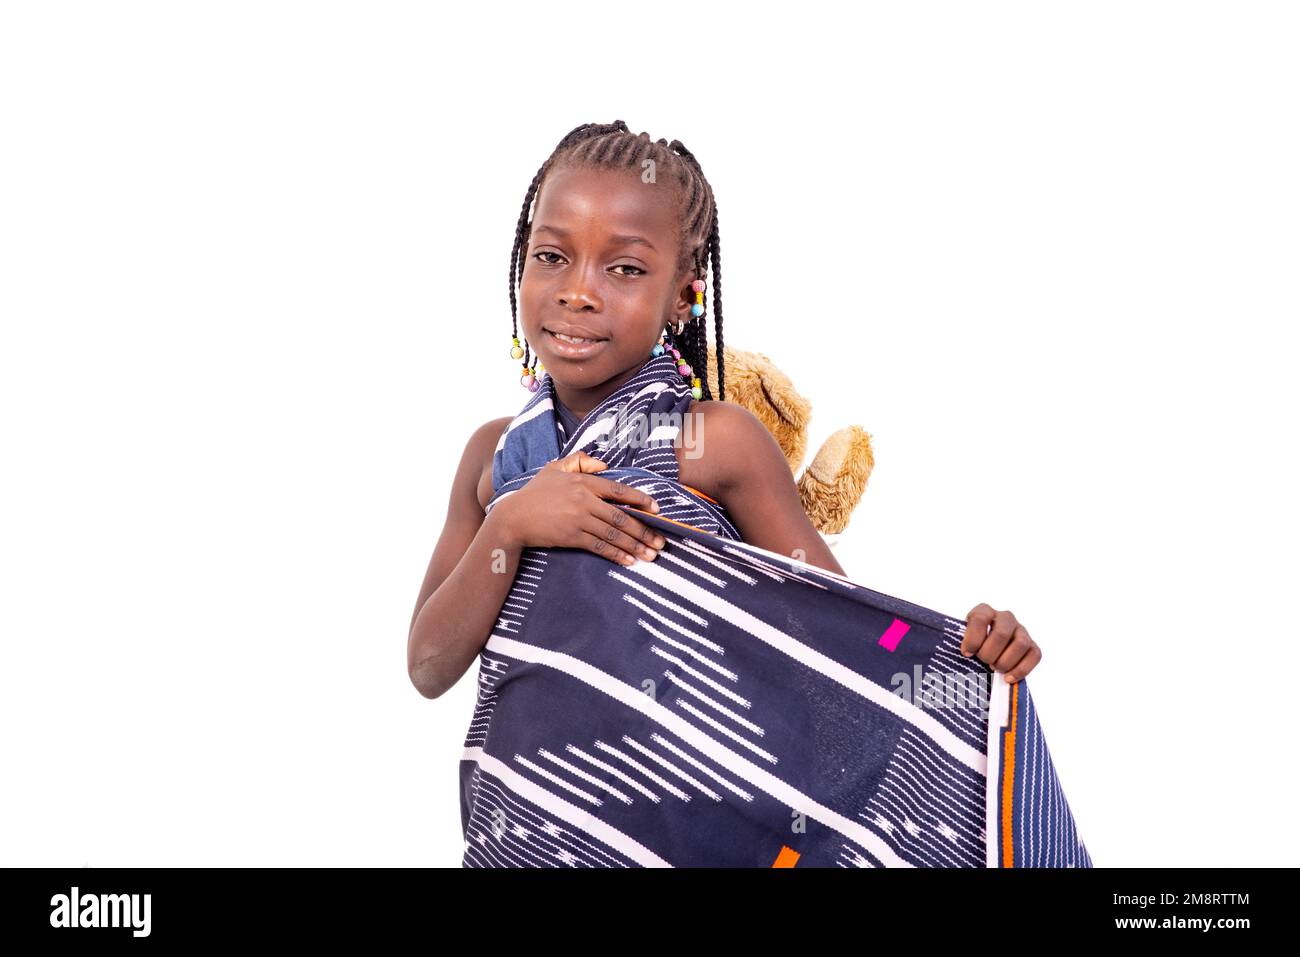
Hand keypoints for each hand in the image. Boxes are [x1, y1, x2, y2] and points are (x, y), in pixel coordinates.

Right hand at [488, 451, 667, 566]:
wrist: (513, 518)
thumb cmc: (534, 493)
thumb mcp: (554, 468)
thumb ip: (579, 460)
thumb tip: (604, 465)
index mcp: (583, 481)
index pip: (618, 490)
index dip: (640, 499)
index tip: (657, 509)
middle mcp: (584, 499)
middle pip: (621, 516)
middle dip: (644, 530)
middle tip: (661, 542)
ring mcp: (578, 519)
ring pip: (614, 533)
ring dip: (636, 546)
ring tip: (652, 555)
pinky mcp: (572, 537)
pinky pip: (600, 547)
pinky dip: (617, 554)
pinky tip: (630, 561)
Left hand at [960, 603, 1040, 683]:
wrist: (985, 654)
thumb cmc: (970, 646)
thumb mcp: (960, 640)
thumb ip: (959, 642)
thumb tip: (963, 654)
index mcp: (984, 611)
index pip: (980, 618)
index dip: (973, 638)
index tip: (966, 653)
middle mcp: (1005, 617)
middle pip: (1002, 633)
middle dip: (989, 653)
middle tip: (983, 662)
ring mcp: (1021, 630)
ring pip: (1020, 644)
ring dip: (1005, 661)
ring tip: (994, 668)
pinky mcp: (1032, 645)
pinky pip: (1034, 655)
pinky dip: (1021, 670)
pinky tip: (1007, 678)